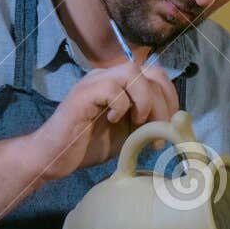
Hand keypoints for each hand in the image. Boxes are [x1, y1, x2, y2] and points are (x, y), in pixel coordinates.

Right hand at [22, 61, 178, 180]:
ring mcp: (94, 81)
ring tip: (137, 124)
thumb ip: (148, 122)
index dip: (170, 99)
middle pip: (151, 71)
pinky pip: (112, 89)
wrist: (54, 157)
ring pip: (133, 73)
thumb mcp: (129, 133)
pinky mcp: (82, 94)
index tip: (168, 127)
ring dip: (144, 102)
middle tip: (158, 131)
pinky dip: (120, 106)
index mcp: (121, 83)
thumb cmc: (88, 145)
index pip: (158, 75)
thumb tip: (176, 122)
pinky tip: (112, 121)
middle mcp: (108, 76)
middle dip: (163, 103)